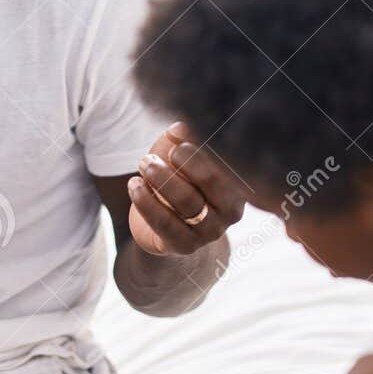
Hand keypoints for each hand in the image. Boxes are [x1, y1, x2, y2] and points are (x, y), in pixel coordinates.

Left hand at [127, 122, 245, 256]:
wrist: (166, 224)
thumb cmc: (178, 180)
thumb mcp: (179, 155)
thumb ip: (181, 139)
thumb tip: (179, 127)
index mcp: (238, 182)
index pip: (227, 159)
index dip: (202, 143)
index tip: (176, 132)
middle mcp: (232, 209)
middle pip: (211, 180)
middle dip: (182, 161)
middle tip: (156, 151)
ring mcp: (212, 230)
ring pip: (187, 202)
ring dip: (161, 179)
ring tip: (143, 163)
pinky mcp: (187, 246)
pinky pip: (165, 223)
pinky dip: (146, 202)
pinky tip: (134, 185)